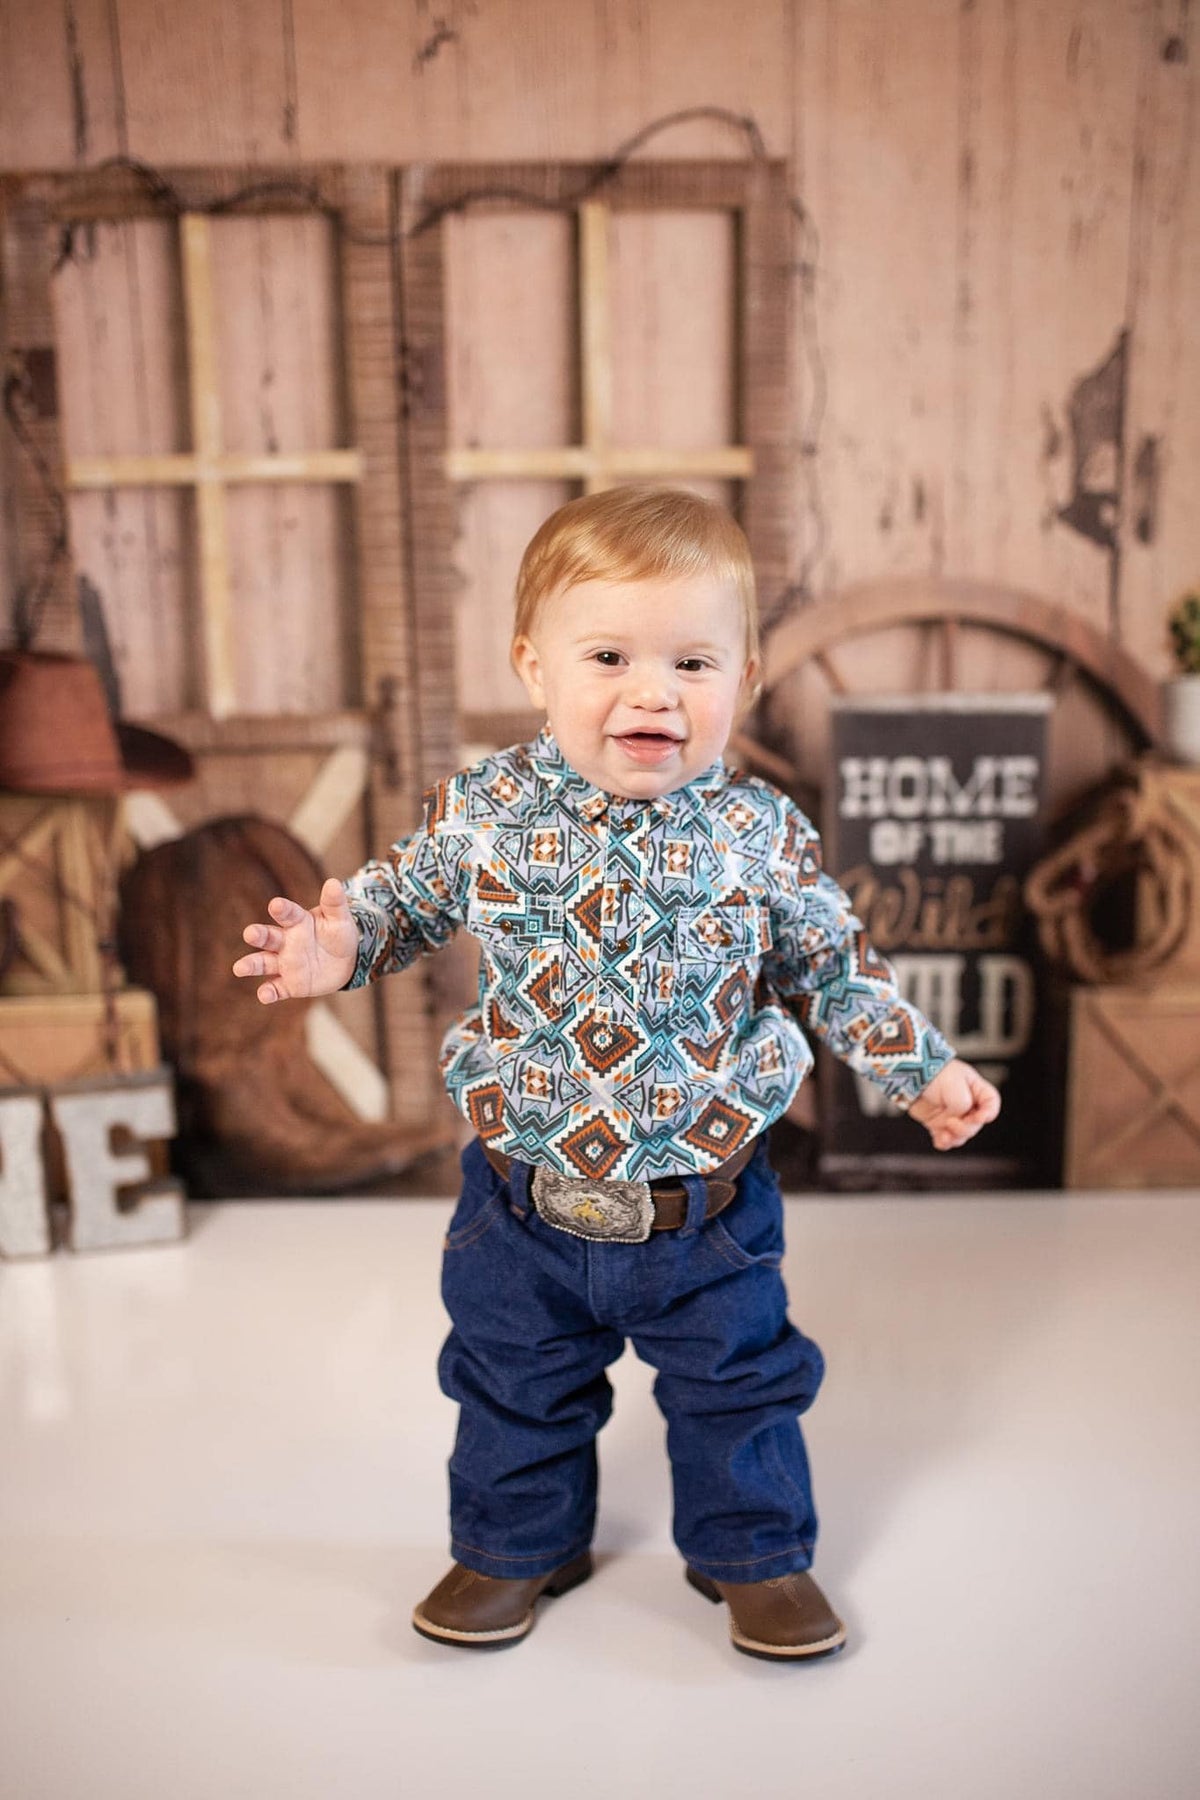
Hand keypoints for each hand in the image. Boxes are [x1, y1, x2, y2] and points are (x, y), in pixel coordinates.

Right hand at [232, 877, 359, 1003]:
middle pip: (268, 937)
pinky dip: (269, 992)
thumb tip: (334, 882)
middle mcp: (286, 942)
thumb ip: (335, 904)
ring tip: (239, 968)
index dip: (282, 909)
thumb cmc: (339, 935)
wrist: (346, 962)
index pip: (288, 913)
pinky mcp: (290, 984)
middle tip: (250, 933)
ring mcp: (285, 963)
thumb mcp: (340, 919)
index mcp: (298, 922)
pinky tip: (263, 995)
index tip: (276, 905)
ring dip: (252, 965)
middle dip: (258, 935)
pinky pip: (277, 988)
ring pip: (264, 963)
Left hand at [909, 1058, 1001, 1150]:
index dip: (989, 1113)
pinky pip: (945, 1138)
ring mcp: (952, 1115)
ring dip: (954, 1138)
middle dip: (965, 1127)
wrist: (909, 1076)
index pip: (991, 1104)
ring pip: (962, 1135)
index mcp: (975, 1089)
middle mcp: (966, 1104)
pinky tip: (939, 1140)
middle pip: (975, 1124)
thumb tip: (957, 1119)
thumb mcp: (955, 1087)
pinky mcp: (938, 1123)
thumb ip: (963, 1105)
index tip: (979, 1117)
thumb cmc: (934, 1074)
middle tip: (951, 1122)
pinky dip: (944, 1142)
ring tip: (944, 1134)